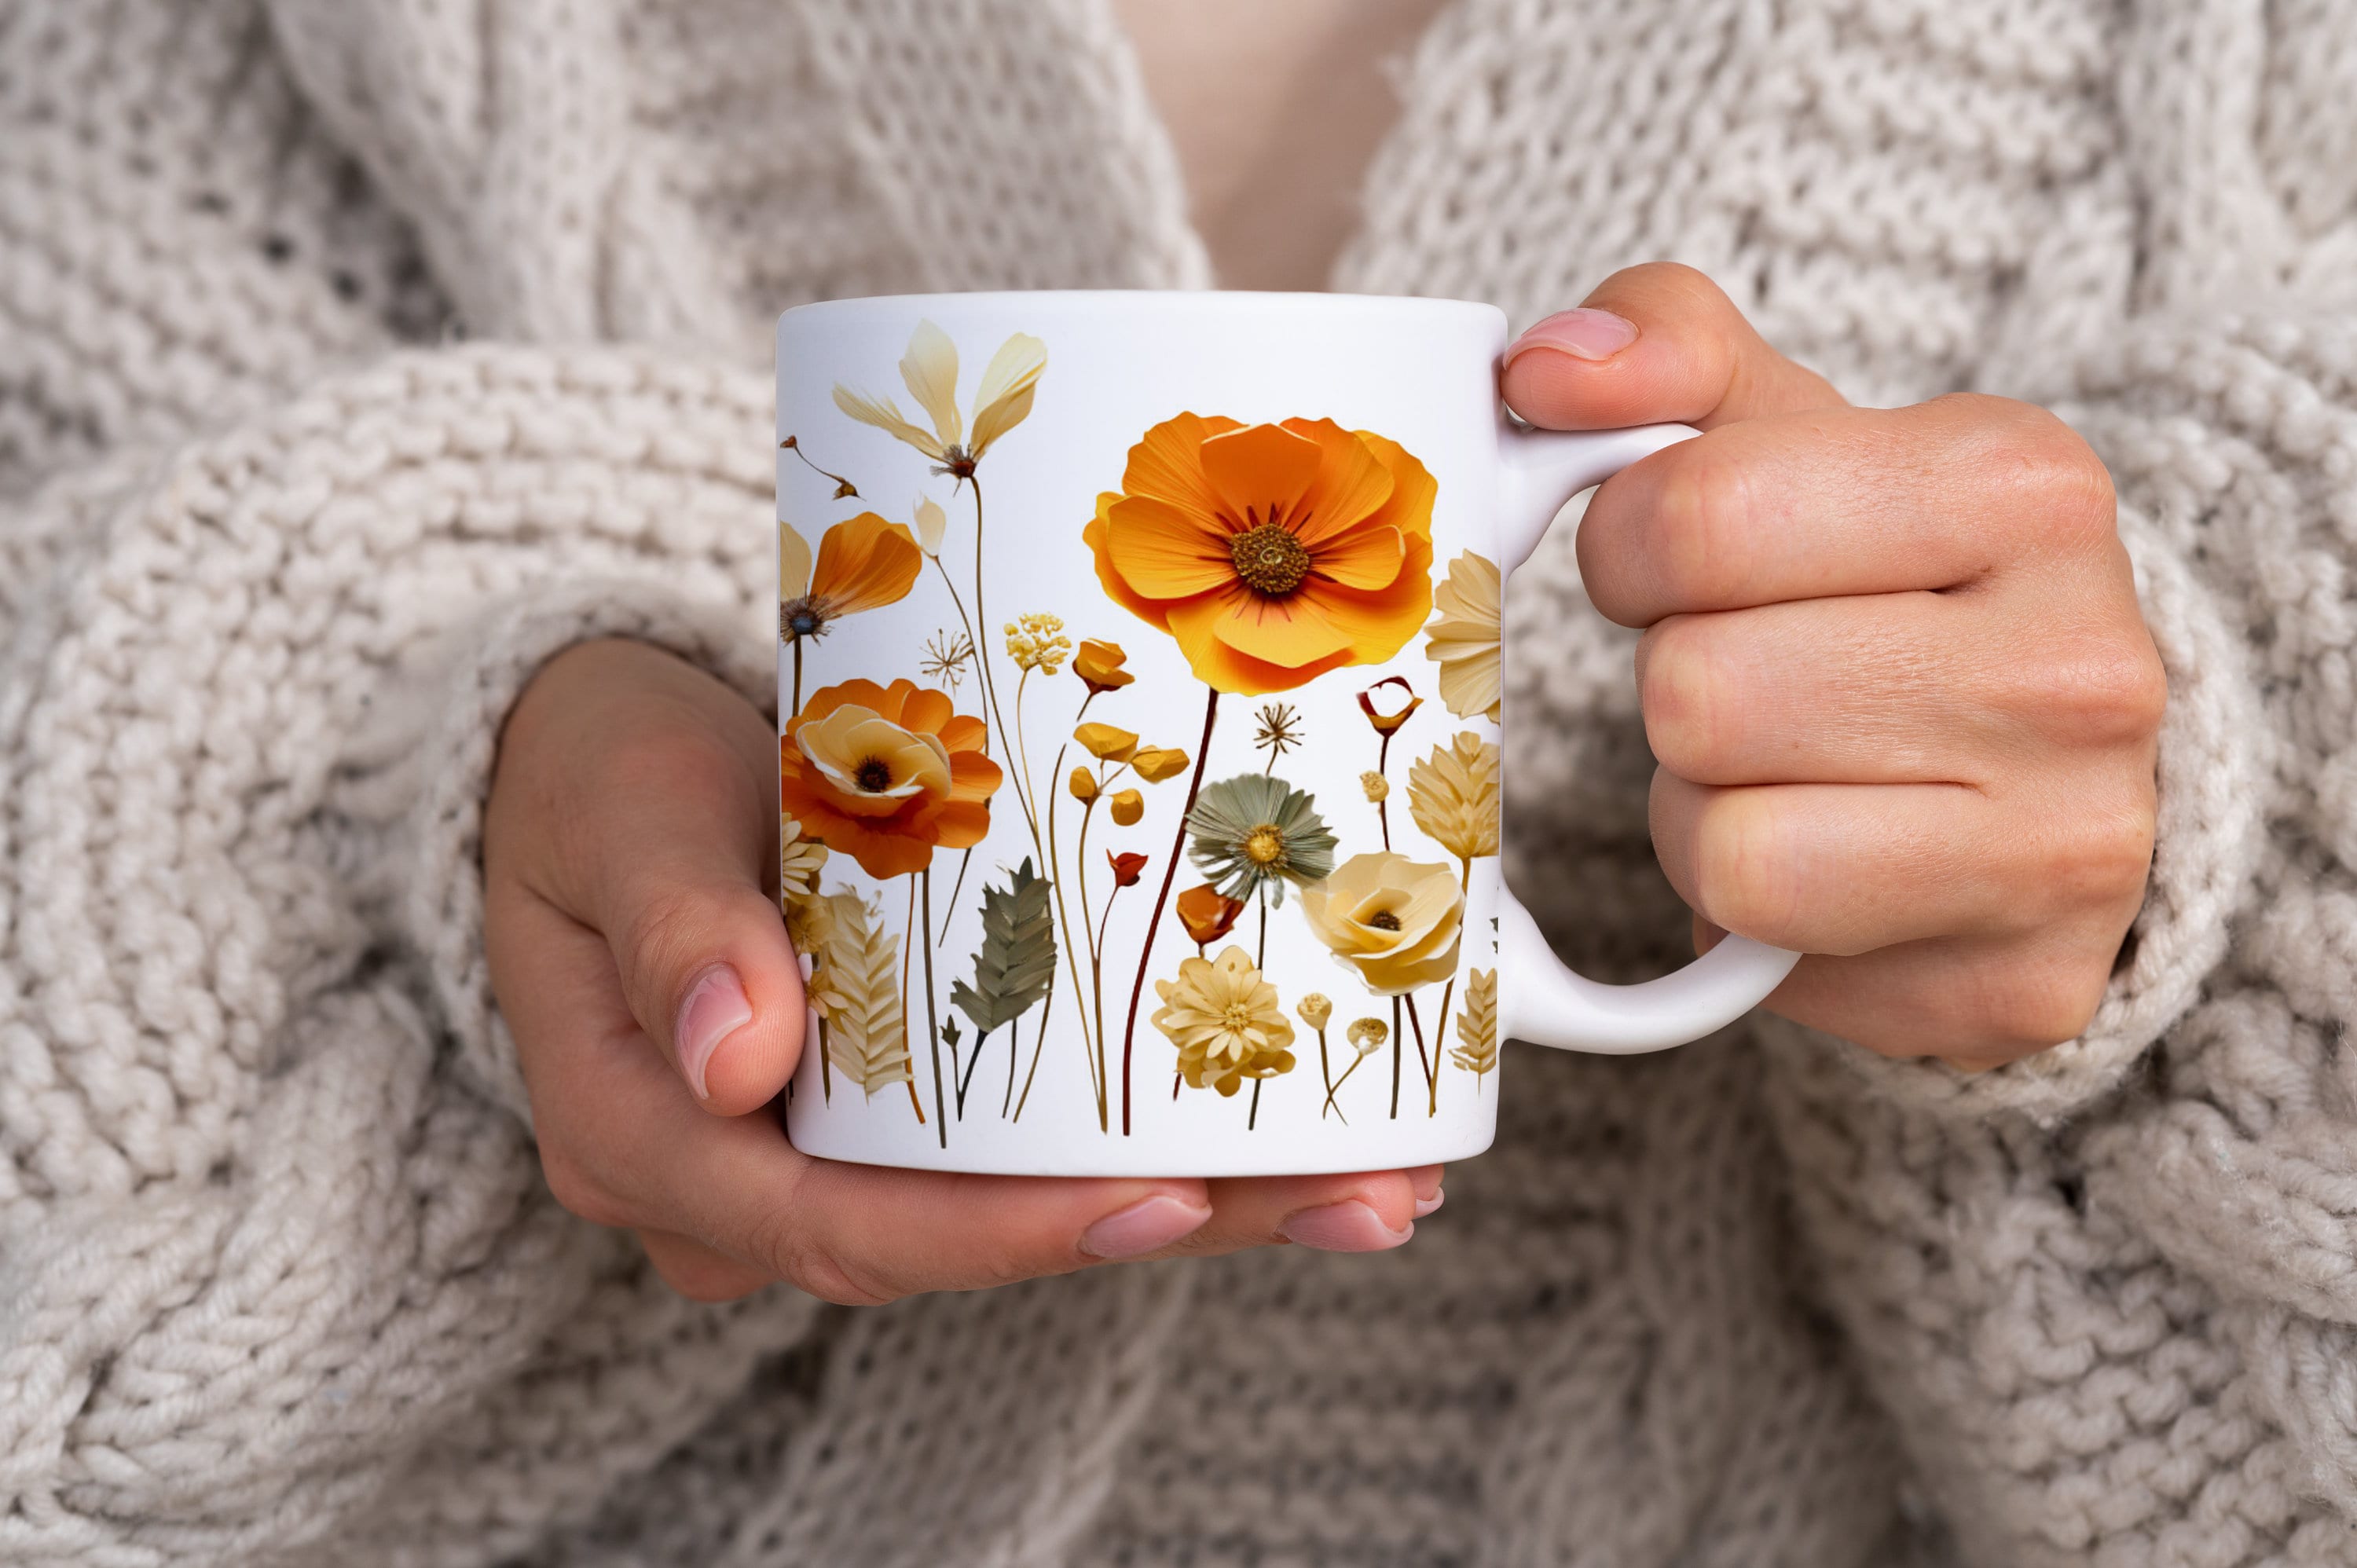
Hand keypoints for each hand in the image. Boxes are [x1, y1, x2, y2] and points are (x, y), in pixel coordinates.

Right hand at [482, 639, 1437, 1302]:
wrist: (596, 764)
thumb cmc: (595, 775)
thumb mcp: (615, 818)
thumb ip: (670, 931)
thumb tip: (740, 1059)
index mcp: (650, 1140)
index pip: (841, 1227)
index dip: (1007, 1231)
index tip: (1161, 1198)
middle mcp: (740, 1184)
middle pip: (964, 1240)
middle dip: (1165, 1225)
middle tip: (1359, 1196)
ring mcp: (817, 1156)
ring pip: (1013, 1210)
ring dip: (1199, 1200)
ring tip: (1379, 1176)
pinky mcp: (888, 1111)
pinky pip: (1022, 1150)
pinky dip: (1156, 1141)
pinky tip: (1292, 1128)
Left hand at [1502, 265, 2164, 1069]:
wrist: (2040, 769)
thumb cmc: (1881, 581)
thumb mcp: (1788, 430)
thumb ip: (1663, 351)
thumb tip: (1546, 369)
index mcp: (2023, 485)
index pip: (1694, 515)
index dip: (1630, 548)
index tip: (1677, 564)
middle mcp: (2078, 664)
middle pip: (1696, 690)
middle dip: (1677, 686)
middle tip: (1750, 677)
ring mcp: (2065, 842)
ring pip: (1718, 834)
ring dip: (1698, 805)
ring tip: (1785, 769)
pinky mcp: (2014, 984)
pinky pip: (1757, 942)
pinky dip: (1741, 905)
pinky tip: (1815, 861)